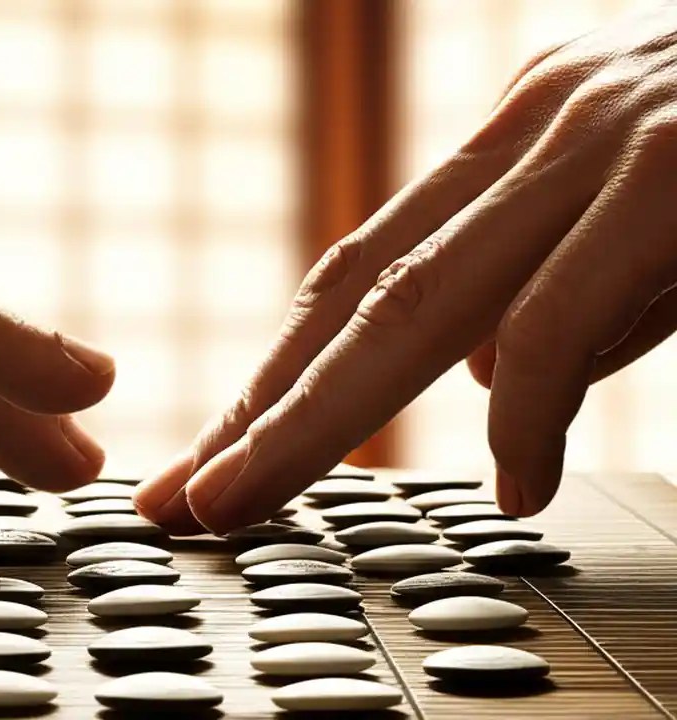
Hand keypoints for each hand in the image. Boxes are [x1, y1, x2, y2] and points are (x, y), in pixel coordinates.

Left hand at [135, 4, 676, 532]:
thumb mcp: (659, 221)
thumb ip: (573, 294)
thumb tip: (501, 383)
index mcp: (521, 142)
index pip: (362, 274)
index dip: (277, 374)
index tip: (218, 455)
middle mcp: (539, 129)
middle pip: (355, 293)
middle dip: (257, 410)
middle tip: (181, 499)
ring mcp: (602, 140)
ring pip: (415, 304)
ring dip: (316, 419)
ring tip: (249, 503)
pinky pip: (560, 313)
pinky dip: (525, 410)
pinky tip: (514, 486)